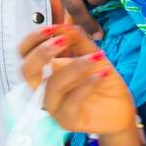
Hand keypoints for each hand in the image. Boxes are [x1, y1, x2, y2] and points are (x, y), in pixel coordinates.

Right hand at [19, 24, 136, 135]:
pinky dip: (88, 84)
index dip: (33, 39)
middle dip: (42, 52)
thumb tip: (64, 25)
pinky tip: (103, 74)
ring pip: (52, 86)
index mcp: (46, 70)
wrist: (120, 108)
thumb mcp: (92, 54)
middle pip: (26, 71)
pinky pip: (71, 102)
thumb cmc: (101, 80)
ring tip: (96, 57)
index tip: (52, 28)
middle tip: (63, 41)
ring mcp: (54, 106)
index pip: (25, 54)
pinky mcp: (68, 120)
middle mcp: (45, 88)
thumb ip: (78, 40)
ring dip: (74, 66)